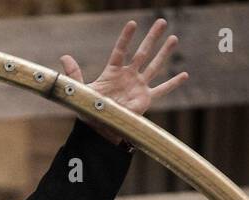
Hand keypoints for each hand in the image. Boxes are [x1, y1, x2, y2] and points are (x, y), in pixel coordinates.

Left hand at [60, 18, 189, 142]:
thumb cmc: (90, 109)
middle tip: (162, 22)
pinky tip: (184, 75)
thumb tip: (64, 56)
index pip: (120, 51)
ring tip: (174, 38)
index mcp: (112, 72)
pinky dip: (173, 84)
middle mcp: (128, 76)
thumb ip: (75, 73)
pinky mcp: (145, 100)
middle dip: (152, 38)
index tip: (133, 23)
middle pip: (143, 53)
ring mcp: (138, 87)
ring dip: (165, 52)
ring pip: (154, 66)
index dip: (126, 38)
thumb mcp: (81, 90)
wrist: (99, 129)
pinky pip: (162, 90)